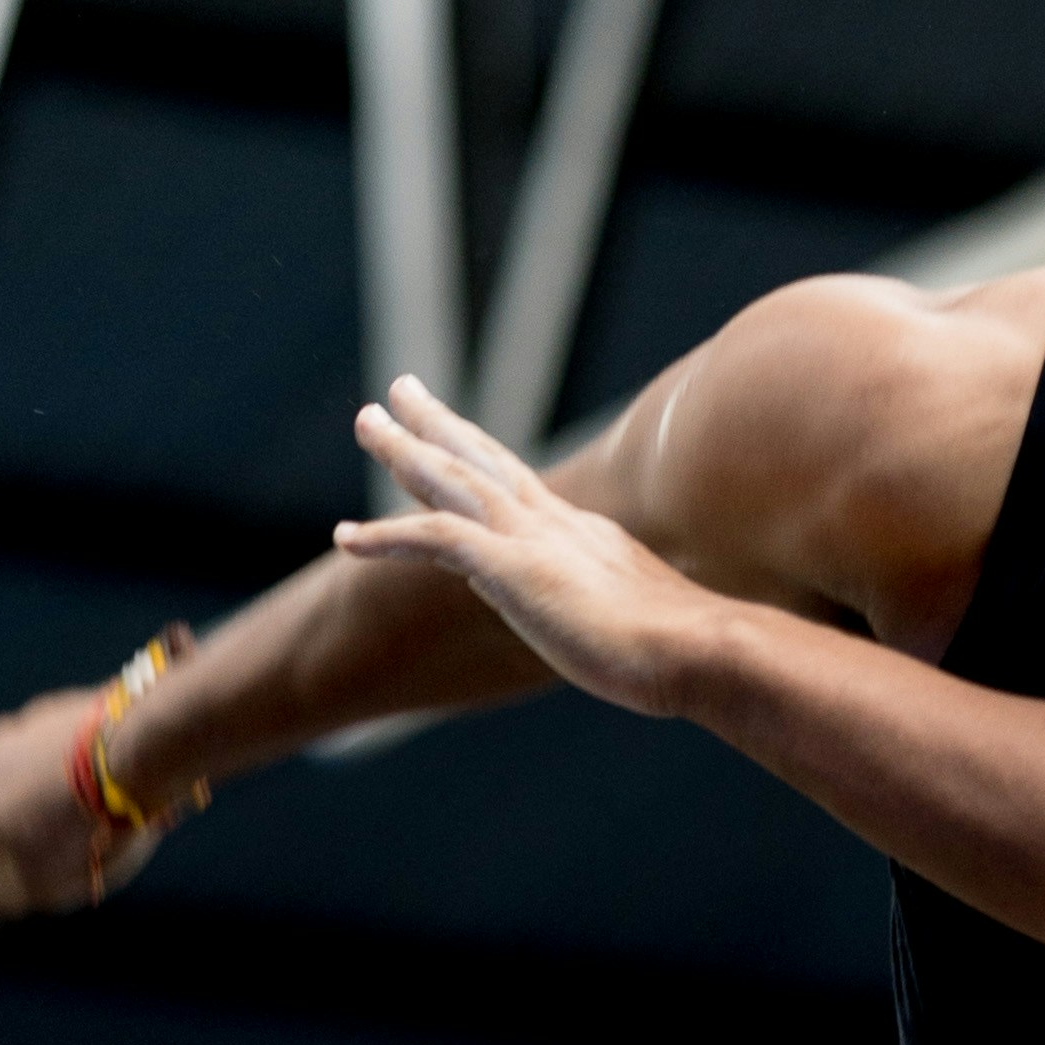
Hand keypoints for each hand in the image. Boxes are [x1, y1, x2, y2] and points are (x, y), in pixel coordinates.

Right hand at [0, 686, 143, 927]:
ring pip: (18, 767)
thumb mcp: (39, 881)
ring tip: (87, 818)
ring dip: (38, 793)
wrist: (145, 751)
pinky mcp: (67, 707)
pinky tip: (108, 786)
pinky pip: (56, 746)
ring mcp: (27, 726)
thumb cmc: (88, 825)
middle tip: (46, 850)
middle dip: (1, 824)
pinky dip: (70, 767)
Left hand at [337, 376, 704, 709]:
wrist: (699, 650)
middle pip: (484, 460)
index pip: (519, 493)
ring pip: (453, 479)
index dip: (481, 466)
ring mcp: (533, 541)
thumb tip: (569, 609)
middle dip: (438, 424)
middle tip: (399, 391)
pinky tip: (345, 539)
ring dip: (404, 450)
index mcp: (586, 537)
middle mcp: (556, 525)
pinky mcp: (513, 567)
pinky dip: (387, 536)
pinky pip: (434, 538)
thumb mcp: (639, 622)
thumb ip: (604, 608)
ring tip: (367, 421)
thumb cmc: (687, 653)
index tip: (453, 446)